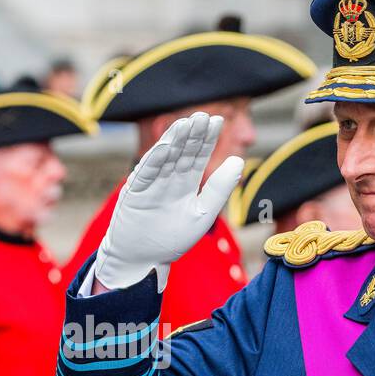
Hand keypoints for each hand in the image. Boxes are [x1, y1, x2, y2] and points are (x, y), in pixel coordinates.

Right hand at [92, 111, 244, 290]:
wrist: (143, 260)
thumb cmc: (172, 240)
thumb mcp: (203, 214)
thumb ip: (219, 189)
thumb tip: (239, 161)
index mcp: (185, 183)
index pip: (198, 155)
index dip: (207, 139)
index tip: (219, 121)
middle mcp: (168, 179)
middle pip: (182, 151)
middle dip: (193, 134)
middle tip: (203, 116)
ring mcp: (151, 183)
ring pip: (164, 157)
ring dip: (175, 140)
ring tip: (186, 123)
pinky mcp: (135, 192)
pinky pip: (146, 173)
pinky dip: (155, 160)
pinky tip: (166, 146)